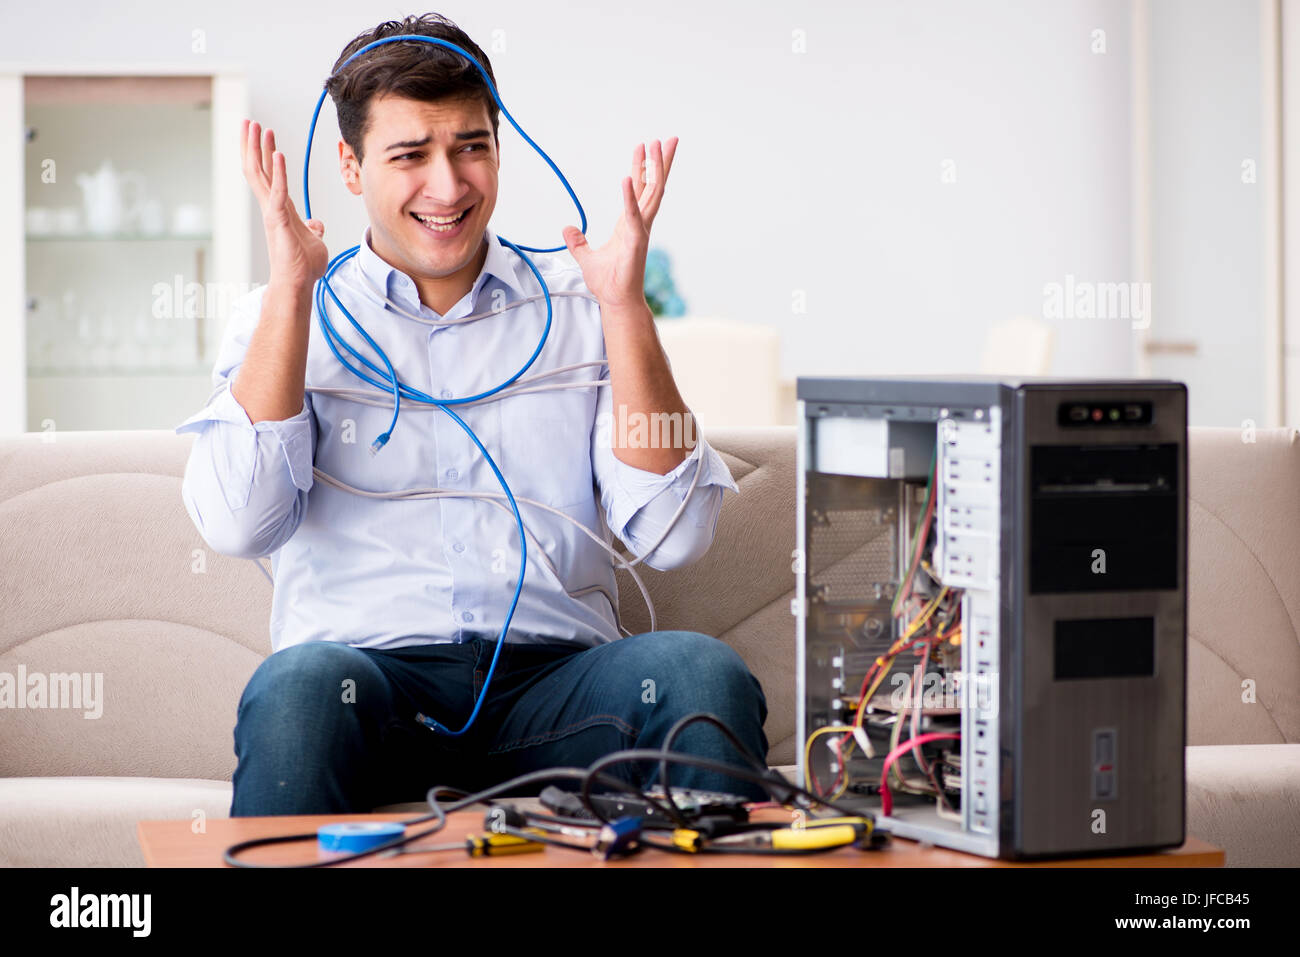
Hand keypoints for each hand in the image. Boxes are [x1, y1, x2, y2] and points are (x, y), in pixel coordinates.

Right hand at [240, 119, 328, 287]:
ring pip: (260, 174)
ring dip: (259, 149)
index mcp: (278, 209)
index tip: (264, 134)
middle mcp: (271, 207)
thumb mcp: (314, 241)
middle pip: (256, 169)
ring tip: (257, 126)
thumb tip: (316, 224)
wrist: (298, 284)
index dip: (264, 153)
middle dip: (253, 144)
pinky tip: (278, 154)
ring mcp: (272, 213)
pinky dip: (278, 172)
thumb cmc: (303, 266)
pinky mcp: (279, 220)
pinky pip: (278, 192)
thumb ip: (312, 229)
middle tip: (249, 121)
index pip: (267, 175)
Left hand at [562, 137, 677, 309]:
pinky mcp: (636, 241)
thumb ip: (578, 242)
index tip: (644, 147)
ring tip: (657, 145)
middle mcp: (640, 223)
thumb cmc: (608, 282)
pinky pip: (633, 215)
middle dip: (661, 161)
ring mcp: (641, 231)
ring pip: (652, 194)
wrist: (616, 301)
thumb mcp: (586, 257)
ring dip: (654, 169)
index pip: (639, 189)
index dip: (642, 168)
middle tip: (669, 137)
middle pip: (654, 186)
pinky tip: (627, 178)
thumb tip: (567, 228)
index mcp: (631, 223)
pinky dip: (629, 197)